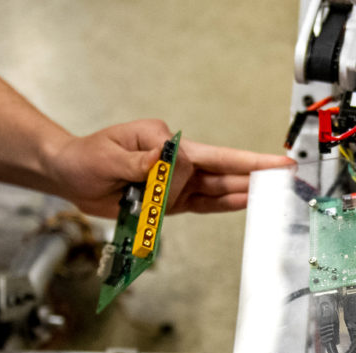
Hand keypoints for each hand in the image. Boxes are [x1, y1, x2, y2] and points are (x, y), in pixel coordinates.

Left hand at [46, 119, 294, 216]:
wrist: (69, 175)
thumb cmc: (84, 158)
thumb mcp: (107, 157)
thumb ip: (141, 164)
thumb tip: (171, 165)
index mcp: (164, 142)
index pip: (212, 154)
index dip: (247, 161)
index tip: (274, 162)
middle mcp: (176, 161)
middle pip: (223, 171)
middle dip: (256, 175)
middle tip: (287, 179)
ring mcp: (175, 182)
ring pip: (217, 189)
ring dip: (244, 193)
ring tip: (275, 196)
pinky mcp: (170, 201)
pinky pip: (203, 205)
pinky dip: (223, 206)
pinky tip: (245, 204)